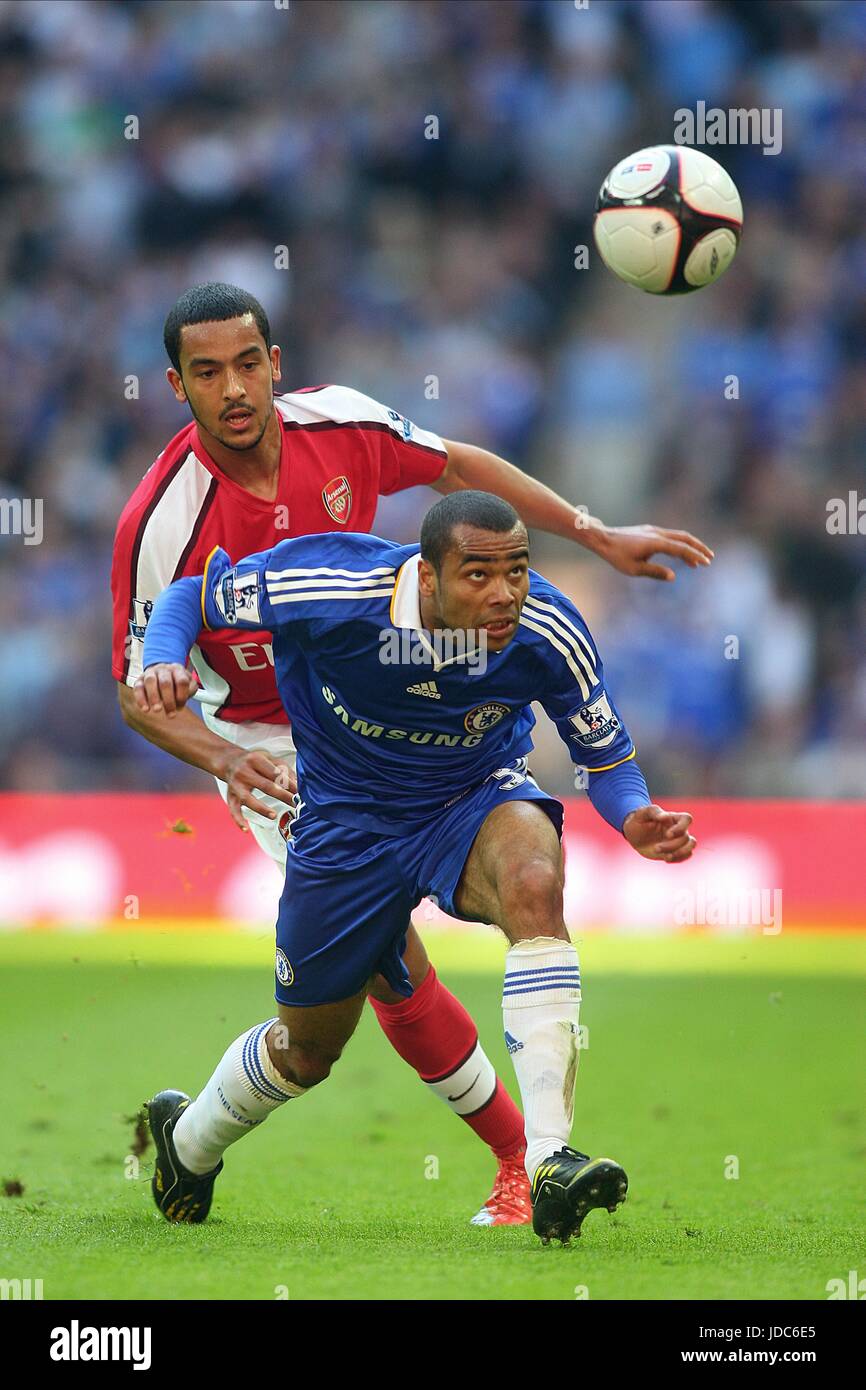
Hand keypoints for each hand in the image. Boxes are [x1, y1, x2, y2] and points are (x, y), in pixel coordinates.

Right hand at [133, 663, 194, 716]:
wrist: (163, 673)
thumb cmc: (176, 682)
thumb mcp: (188, 684)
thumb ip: (190, 689)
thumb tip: (185, 696)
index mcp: (177, 670)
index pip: (181, 681)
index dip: (182, 696)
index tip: (181, 707)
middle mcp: (163, 669)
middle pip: (165, 682)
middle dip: (168, 700)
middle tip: (170, 714)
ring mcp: (150, 673)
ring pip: (150, 681)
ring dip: (154, 697)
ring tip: (157, 710)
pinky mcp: (139, 680)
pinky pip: (138, 687)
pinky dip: (141, 699)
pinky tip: (145, 709)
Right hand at [215, 749, 297, 830]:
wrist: (228, 760)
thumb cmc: (254, 761)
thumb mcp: (269, 758)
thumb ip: (284, 770)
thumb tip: (297, 784)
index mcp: (255, 760)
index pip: (275, 773)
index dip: (288, 783)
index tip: (300, 792)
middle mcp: (244, 772)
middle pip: (265, 786)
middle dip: (282, 796)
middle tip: (295, 803)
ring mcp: (236, 785)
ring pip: (248, 799)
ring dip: (261, 808)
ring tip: (274, 815)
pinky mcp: (230, 796)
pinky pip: (233, 809)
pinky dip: (238, 820)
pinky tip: (246, 829)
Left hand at [593, 524, 712, 580]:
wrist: (603, 539)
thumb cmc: (616, 556)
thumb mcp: (634, 569)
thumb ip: (655, 572)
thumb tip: (673, 577)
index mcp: (656, 543)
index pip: (681, 549)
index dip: (695, 556)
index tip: (706, 563)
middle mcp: (658, 534)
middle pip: (685, 538)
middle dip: (699, 548)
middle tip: (710, 558)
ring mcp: (654, 531)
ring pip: (678, 536)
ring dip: (690, 547)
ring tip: (697, 561)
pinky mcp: (650, 531)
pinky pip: (670, 537)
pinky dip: (679, 545)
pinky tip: (680, 555)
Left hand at [622, 805, 695, 861]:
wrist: (634, 835)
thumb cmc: (638, 821)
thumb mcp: (641, 814)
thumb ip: (653, 811)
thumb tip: (665, 816)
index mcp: (672, 818)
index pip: (687, 819)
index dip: (681, 827)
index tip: (668, 834)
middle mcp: (678, 829)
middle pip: (686, 837)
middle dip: (672, 845)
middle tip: (656, 848)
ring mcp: (678, 840)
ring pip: (690, 847)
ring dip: (679, 853)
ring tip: (666, 857)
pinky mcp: (675, 850)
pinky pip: (686, 855)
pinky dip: (678, 859)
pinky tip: (665, 858)